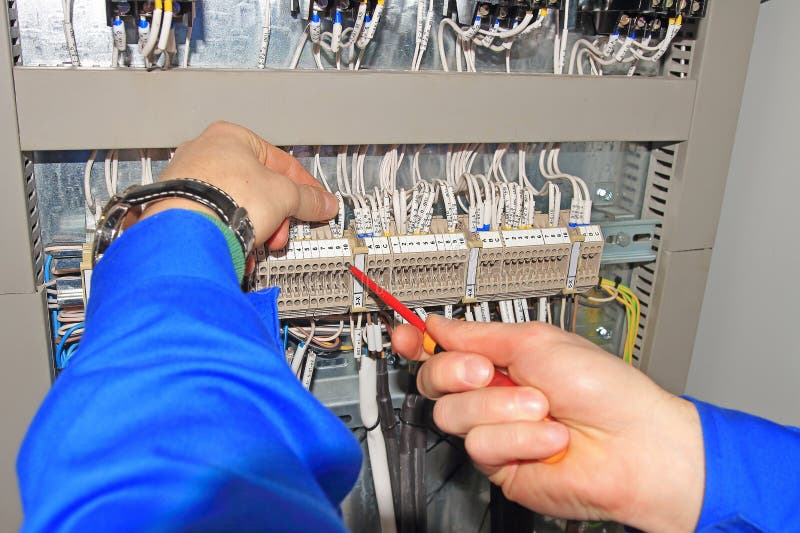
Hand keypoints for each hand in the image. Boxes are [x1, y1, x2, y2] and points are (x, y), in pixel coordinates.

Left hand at [140, 121, 336, 248]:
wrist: (188, 231)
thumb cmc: (226, 199)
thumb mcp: (284, 195)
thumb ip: (307, 198)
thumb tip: (322, 202)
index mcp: (231, 136)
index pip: (280, 161)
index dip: (303, 186)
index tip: (314, 203)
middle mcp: (203, 152)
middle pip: (257, 187)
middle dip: (275, 215)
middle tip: (280, 232)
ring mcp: (186, 179)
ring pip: (235, 205)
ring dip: (253, 228)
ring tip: (256, 243)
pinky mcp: (175, 207)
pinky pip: (213, 219)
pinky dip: (228, 234)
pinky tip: (236, 249)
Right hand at [392, 316, 704, 531]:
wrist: (635, 445)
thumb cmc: (604, 389)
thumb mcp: (537, 342)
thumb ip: (478, 334)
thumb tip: (437, 325)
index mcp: (501, 356)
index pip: (444, 347)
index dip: (417, 340)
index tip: (403, 334)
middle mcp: (493, 392)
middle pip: (434, 378)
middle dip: (456, 371)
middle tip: (486, 371)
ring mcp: (496, 428)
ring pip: (453, 413)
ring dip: (502, 408)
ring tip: (541, 408)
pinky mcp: (500, 463)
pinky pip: (480, 445)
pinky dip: (518, 438)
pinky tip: (548, 438)